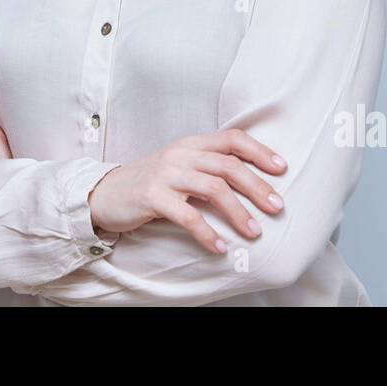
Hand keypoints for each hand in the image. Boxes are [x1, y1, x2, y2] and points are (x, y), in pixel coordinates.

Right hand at [87, 129, 286, 254]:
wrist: (104, 193)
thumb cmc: (150, 183)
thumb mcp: (180, 166)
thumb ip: (208, 167)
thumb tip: (252, 182)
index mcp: (191, 143)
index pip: (232, 138)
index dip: (259, 151)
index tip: (282, 168)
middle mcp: (180, 154)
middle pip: (228, 166)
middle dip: (257, 187)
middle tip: (277, 207)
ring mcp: (165, 174)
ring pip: (213, 188)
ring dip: (238, 212)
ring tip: (255, 232)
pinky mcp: (152, 196)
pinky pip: (187, 215)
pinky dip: (207, 233)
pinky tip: (220, 247)